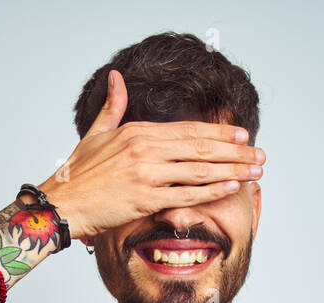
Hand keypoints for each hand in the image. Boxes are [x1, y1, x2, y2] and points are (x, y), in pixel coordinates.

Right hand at [36, 69, 264, 241]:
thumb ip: (112, 106)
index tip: (243, 135)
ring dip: (233, 169)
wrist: (62, 203)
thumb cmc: (77, 173)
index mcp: (137, 131)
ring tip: (255, 171)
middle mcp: (145, 149)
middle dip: (236, 151)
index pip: (189, 130)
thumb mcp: (95, 133)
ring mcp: (146, 174)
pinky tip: (231, 186)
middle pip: (201, 147)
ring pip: (200, 169)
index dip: (220, 132)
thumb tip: (116, 77)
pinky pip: (186, 194)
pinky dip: (212, 190)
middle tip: (261, 155)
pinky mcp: (144, 199)